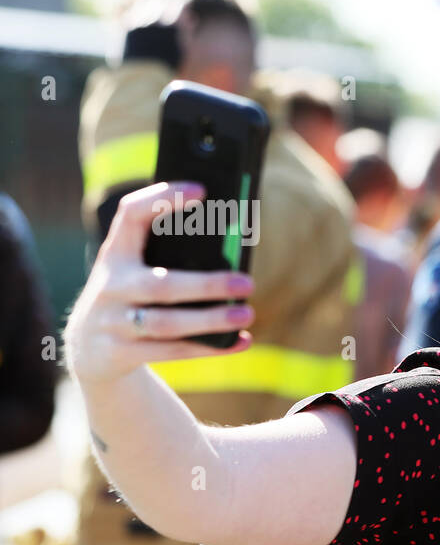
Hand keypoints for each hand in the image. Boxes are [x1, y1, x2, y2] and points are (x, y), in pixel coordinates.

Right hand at [63, 183, 255, 385]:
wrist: (88, 349)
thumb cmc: (132, 298)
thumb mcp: (138, 272)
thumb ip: (171, 259)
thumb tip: (233, 254)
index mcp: (115, 253)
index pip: (131, 215)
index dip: (161, 199)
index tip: (201, 190)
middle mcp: (109, 285)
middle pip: (160, 285)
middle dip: (206, 284)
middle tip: (246, 282)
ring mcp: (111, 322)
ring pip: (166, 324)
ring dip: (211, 320)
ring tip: (246, 313)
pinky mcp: (118, 353)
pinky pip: (170, 352)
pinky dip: (209, 347)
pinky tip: (240, 341)